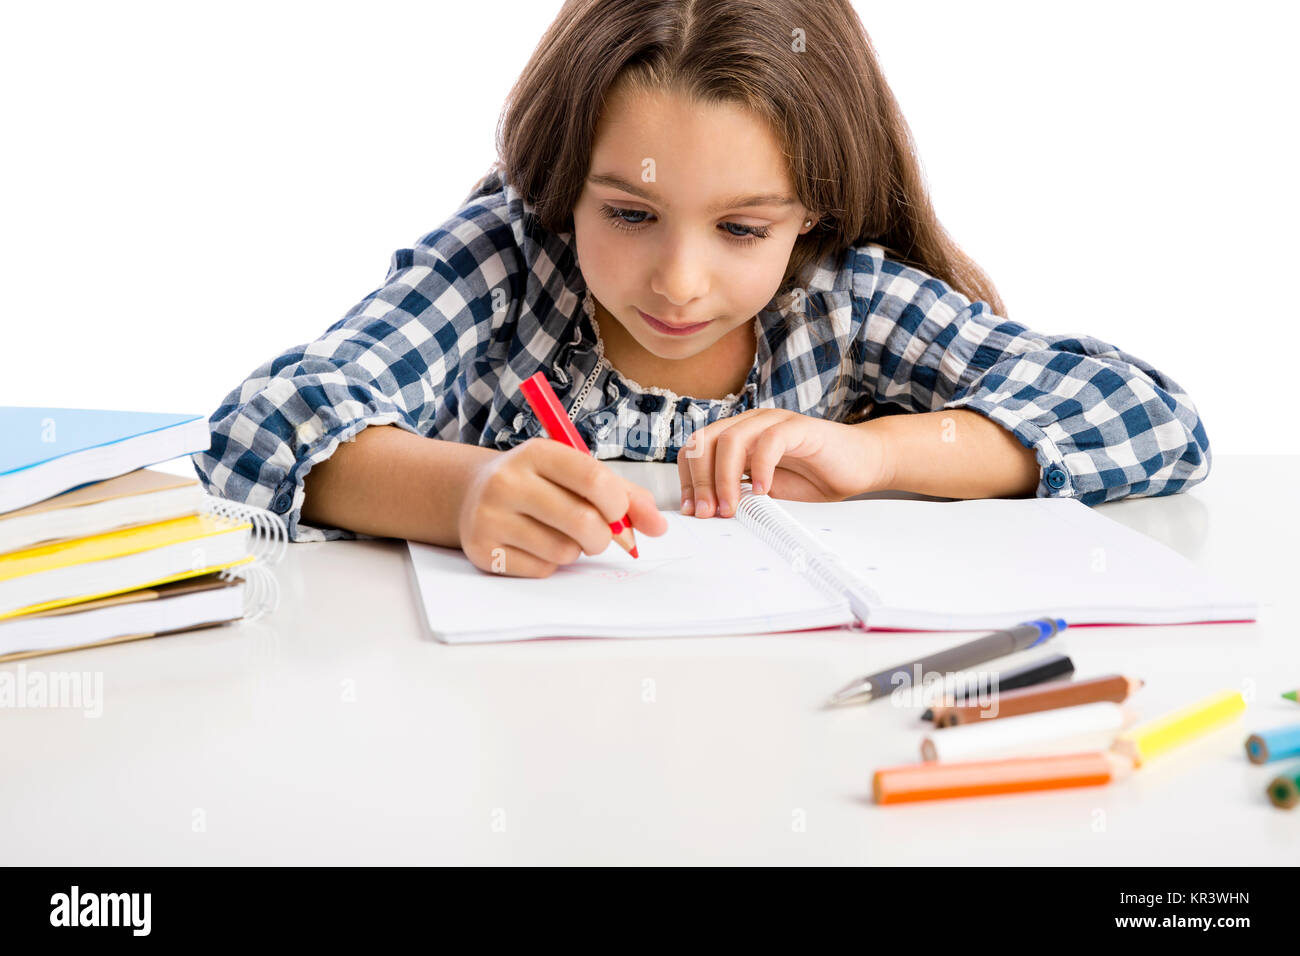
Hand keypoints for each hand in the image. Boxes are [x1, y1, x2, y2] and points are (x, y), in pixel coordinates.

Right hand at [458, 438, 667, 576]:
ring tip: (560, 534)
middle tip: (598, 534)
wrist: (473, 494)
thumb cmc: (539, 483)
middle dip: (604, 536)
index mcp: (537, 452)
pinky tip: (535, 545)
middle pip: (583, 521)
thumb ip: (622, 494)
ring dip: (575, 550)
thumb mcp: (574, 472)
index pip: (594, 479)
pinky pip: (542, 569)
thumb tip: (660, 527)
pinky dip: (550, 563)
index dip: (619, 505)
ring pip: (565, 550)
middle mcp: (508, 480)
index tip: (620, 514)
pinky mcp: (483, 550)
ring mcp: (491, 516)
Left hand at [676, 409, 891, 516]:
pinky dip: (761, 468)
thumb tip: (706, 512)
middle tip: (708, 513)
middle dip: (700, 481)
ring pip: (730, 440)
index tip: (693, 511)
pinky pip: (769, 442)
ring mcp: (773, 422)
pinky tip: (763, 491)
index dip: (687, 480)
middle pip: (704, 442)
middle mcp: (749, 424)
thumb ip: (738, 494)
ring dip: (724, 479)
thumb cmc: (815, 477)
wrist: (861, 464)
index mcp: (736, 436)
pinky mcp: (798, 427)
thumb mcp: (765, 493)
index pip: (694, 449)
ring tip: (731, 508)